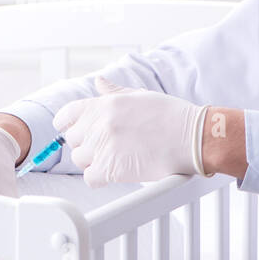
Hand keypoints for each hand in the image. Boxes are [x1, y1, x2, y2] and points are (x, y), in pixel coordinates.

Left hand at [52, 76, 208, 188]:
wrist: (191, 138)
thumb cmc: (170, 116)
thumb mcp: (140, 95)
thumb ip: (114, 91)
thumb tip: (99, 82)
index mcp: (105, 103)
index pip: (67, 114)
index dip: (68, 124)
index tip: (74, 130)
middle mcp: (100, 123)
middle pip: (73, 139)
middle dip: (86, 143)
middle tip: (107, 146)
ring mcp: (103, 146)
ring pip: (80, 159)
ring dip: (93, 161)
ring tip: (116, 158)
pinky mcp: (110, 168)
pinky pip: (90, 177)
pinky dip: (99, 177)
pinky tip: (115, 172)